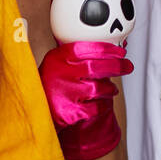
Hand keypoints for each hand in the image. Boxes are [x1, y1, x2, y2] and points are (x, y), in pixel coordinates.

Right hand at [38, 40, 132, 159]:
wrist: (32, 112)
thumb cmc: (49, 86)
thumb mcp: (56, 64)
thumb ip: (76, 57)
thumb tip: (109, 52)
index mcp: (58, 58)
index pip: (87, 48)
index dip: (108, 49)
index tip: (120, 52)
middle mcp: (61, 73)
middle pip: (95, 67)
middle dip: (116, 66)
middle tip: (128, 66)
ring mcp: (64, 93)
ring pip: (97, 88)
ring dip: (110, 88)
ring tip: (112, 89)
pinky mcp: (68, 112)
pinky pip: (95, 107)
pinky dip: (102, 105)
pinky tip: (103, 103)